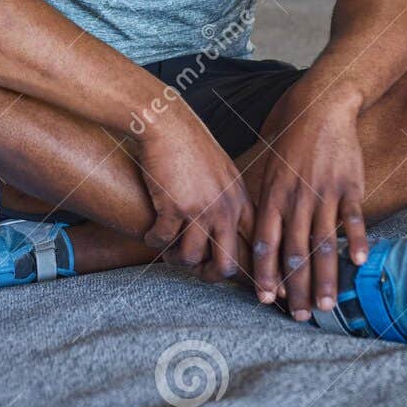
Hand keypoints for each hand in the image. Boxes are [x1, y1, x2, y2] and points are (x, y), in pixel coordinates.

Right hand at [137, 109, 251, 279]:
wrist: (168, 124)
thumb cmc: (191, 146)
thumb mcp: (223, 172)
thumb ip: (228, 200)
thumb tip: (225, 230)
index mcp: (239, 201)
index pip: (255, 246)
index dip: (251, 269)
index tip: (244, 282)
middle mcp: (224, 209)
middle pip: (226, 264)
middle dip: (210, 276)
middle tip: (197, 271)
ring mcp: (199, 209)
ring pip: (191, 258)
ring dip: (176, 260)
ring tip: (169, 252)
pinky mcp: (172, 206)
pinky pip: (162, 241)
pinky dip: (154, 242)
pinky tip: (151, 234)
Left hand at [251, 89, 366, 320]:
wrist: (321, 107)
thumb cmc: (291, 141)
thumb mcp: (268, 169)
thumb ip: (264, 203)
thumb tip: (255, 238)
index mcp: (273, 195)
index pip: (266, 242)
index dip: (267, 272)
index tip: (267, 300)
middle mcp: (296, 197)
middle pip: (295, 250)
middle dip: (297, 287)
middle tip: (301, 316)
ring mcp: (324, 192)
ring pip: (323, 241)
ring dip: (326, 276)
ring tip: (328, 305)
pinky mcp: (349, 184)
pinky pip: (352, 216)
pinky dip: (356, 240)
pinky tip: (359, 263)